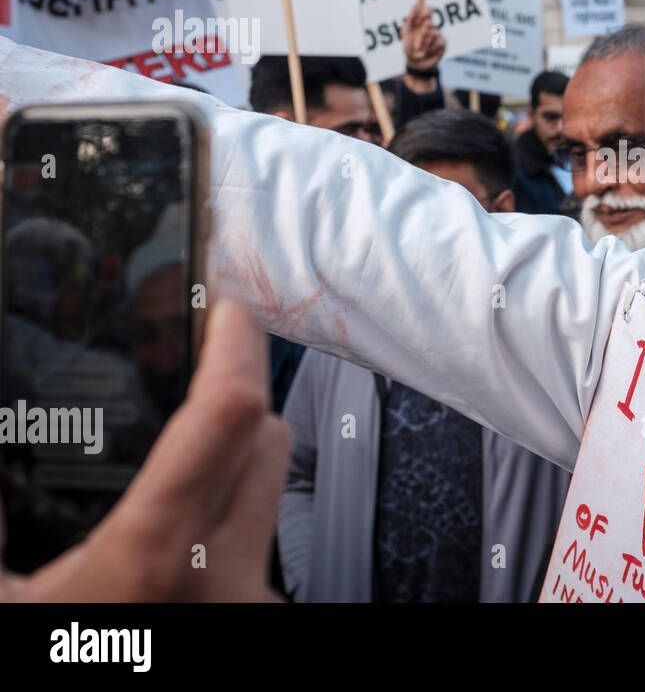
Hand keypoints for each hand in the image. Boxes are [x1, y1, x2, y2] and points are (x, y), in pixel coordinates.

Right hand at [1, 299, 289, 601]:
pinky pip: (261, 541)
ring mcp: (256, 598)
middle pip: (266, 437)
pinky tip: (181, 530)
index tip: (223, 307)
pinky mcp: (262, 615)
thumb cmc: (55, 676)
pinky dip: (226, 520)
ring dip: (232, 461)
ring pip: (270, 488)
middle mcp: (227, 575)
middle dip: (234, 397)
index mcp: (157, 558)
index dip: (236, 345)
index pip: (231, 412)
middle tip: (188, 376)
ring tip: (175, 452)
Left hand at [401, 4, 446, 93]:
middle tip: (416, 46)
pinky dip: (431, 49)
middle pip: (429, 23)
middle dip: (421, 35)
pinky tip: (427, 53)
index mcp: (421, 22)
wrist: (415, 64)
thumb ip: (410, 18)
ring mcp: (438, 34)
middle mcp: (431, 26)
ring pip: (434, 34)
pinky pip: (439, 42)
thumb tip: (416, 4)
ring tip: (420, 51)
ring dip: (424, 45)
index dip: (427, 11)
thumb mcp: (405, 33)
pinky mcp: (443, 43)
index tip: (423, 16)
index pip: (428, 10)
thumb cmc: (409, 47)